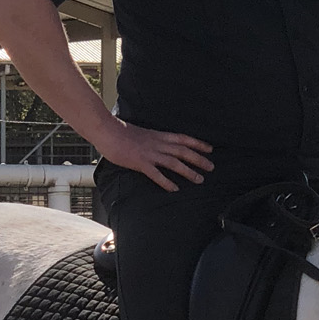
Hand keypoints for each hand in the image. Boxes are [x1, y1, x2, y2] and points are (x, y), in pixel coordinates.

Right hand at [98, 120, 213, 192]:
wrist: (108, 131)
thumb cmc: (121, 132)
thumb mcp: (142, 133)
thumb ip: (152, 139)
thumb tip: (158, 145)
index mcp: (159, 135)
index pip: (183, 139)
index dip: (198, 144)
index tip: (210, 149)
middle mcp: (158, 144)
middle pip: (183, 151)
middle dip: (199, 159)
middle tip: (211, 167)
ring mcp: (149, 153)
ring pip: (174, 163)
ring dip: (188, 171)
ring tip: (199, 180)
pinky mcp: (140, 162)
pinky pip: (156, 174)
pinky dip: (167, 182)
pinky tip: (174, 189)